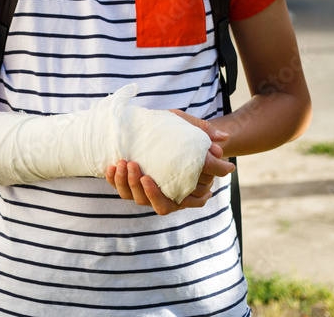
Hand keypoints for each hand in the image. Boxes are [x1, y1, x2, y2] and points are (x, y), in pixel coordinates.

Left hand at [105, 132, 233, 214]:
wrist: (160, 128)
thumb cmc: (179, 132)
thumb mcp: (189, 127)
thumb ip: (204, 133)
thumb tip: (222, 139)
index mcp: (185, 186)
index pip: (182, 202)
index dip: (166, 197)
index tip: (149, 179)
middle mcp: (167, 193)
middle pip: (158, 205)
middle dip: (143, 190)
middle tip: (133, 166)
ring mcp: (147, 190)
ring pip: (136, 198)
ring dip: (125, 183)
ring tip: (122, 163)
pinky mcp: (130, 183)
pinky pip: (120, 188)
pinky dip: (113, 180)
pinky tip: (111, 166)